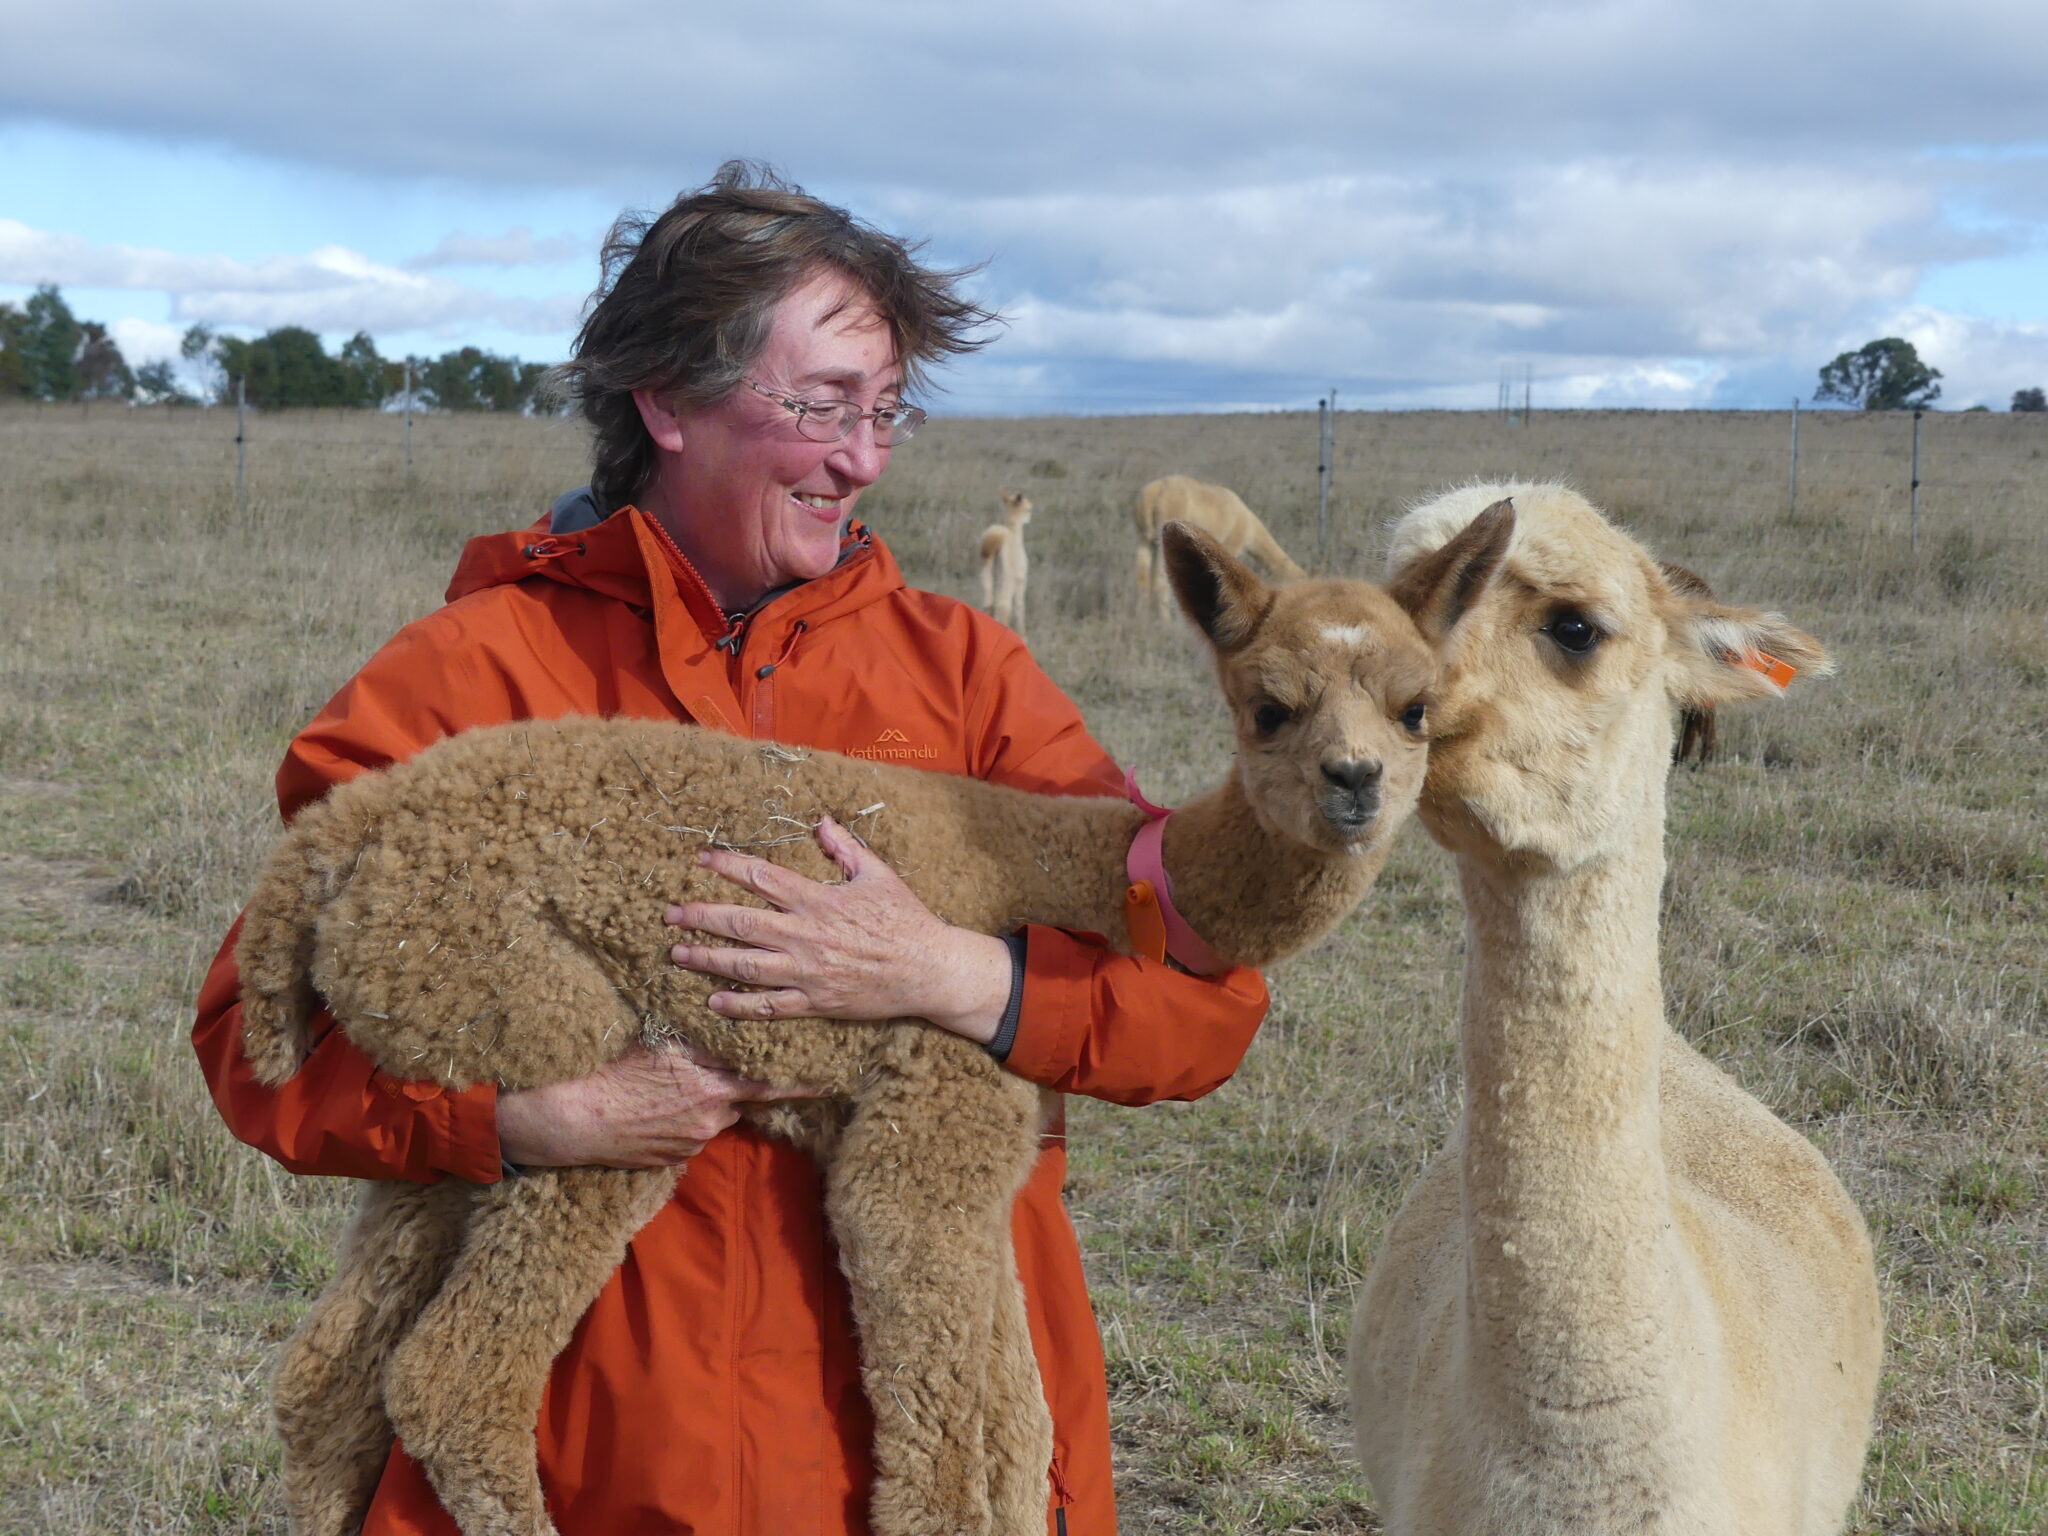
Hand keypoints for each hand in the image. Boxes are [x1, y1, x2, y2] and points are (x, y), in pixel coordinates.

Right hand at [496, 1044, 819, 1169]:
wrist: (576, 1119)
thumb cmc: (611, 1070)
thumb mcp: (656, 1040)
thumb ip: (693, 1033)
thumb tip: (720, 1012)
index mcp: (710, 1081)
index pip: (766, 1078)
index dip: (797, 1077)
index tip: (830, 1075)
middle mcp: (710, 1113)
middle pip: (746, 1096)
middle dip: (754, 1084)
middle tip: (779, 1078)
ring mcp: (695, 1138)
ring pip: (720, 1113)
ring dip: (712, 1099)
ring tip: (679, 1088)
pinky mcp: (678, 1156)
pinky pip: (696, 1132)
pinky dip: (689, 1118)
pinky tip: (663, 1108)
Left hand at [667, 817, 1012, 1044]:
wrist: (929, 969)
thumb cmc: (906, 919)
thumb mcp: (878, 874)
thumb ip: (845, 848)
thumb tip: (821, 822)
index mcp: (819, 900)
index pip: (762, 878)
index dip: (727, 867)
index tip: (701, 860)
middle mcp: (806, 936)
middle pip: (741, 924)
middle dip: (701, 917)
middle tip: (671, 914)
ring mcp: (807, 973)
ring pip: (745, 966)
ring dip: (707, 959)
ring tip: (678, 953)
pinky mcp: (815, 1002)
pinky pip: (769, 1007)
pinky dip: (738, 1006)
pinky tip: (713, 1001)